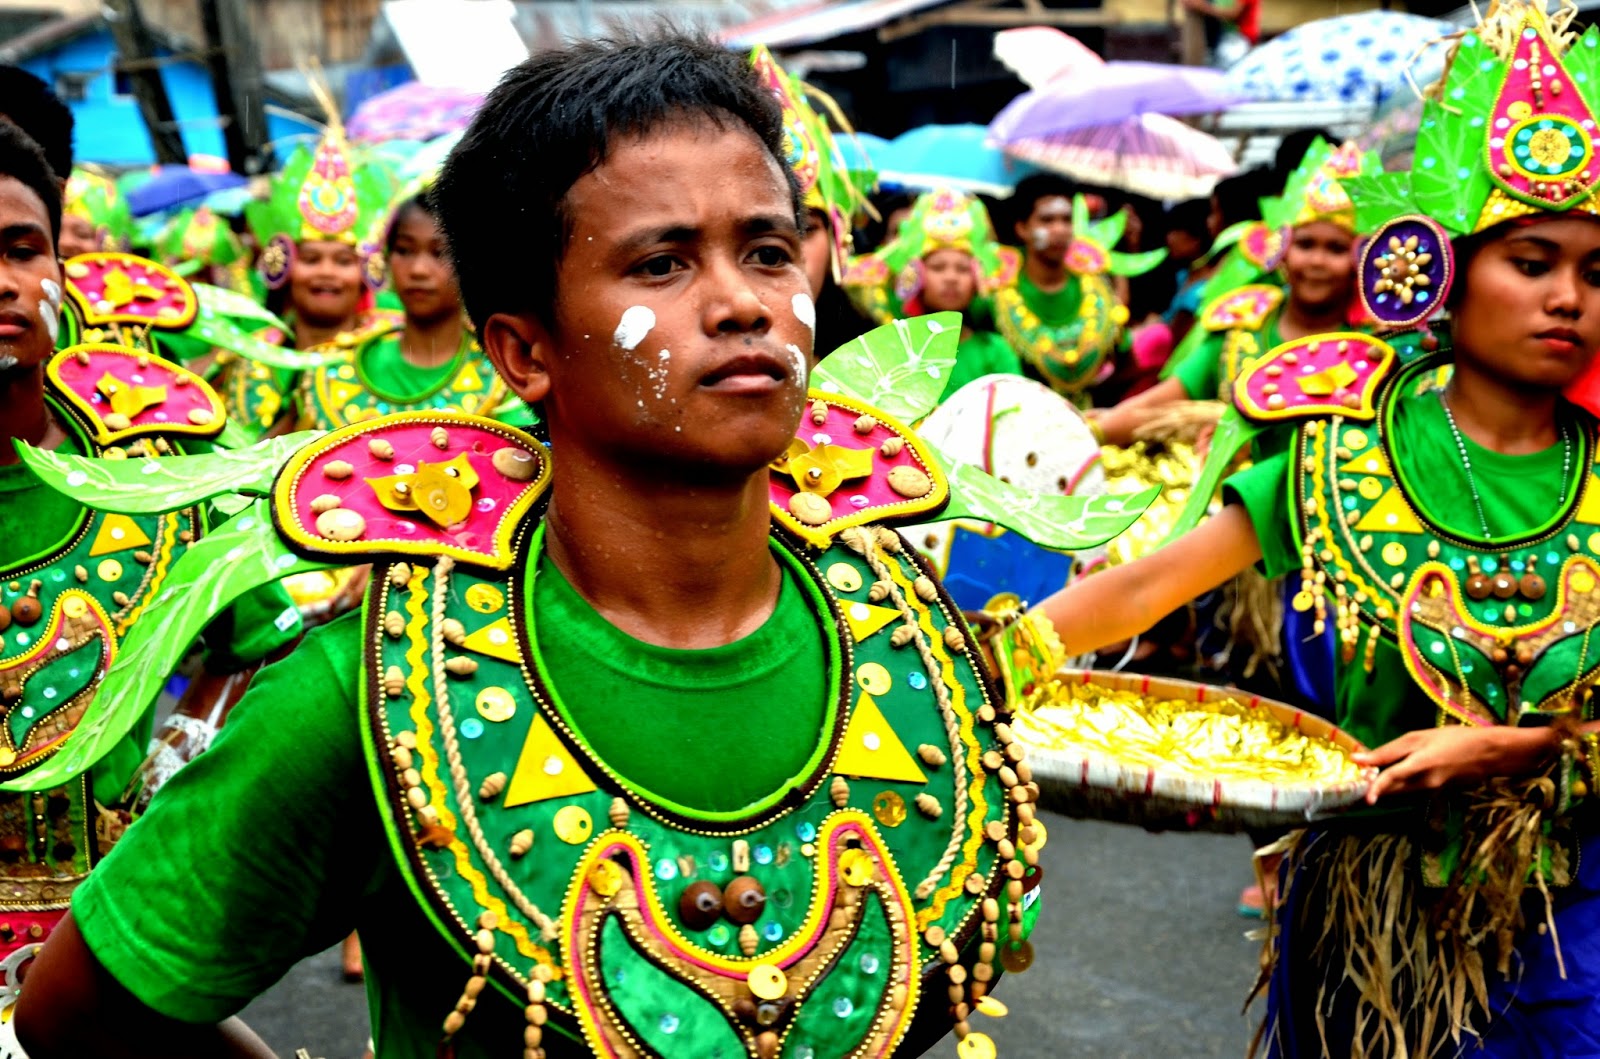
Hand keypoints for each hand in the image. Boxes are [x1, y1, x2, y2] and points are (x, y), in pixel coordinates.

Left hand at [1353, 725, 1561, 803]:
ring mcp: (1431, 791)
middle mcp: (1425, 783)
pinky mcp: (1436, 794)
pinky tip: (1393, 776)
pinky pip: (1412, 792)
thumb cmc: (1452, 739)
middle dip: (1374, 789)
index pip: (1392, 778)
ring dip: (1385, 788)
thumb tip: (1358, 759)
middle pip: (1392, 790)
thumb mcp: (1418, 738)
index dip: (1375, 787)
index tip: (1363, 796)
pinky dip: (1400, 786)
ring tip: (1370, 776)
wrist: (1488, 754)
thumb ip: (1388, 751)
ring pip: (1401, 793)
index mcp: (1420, 764)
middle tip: (1357, 781)